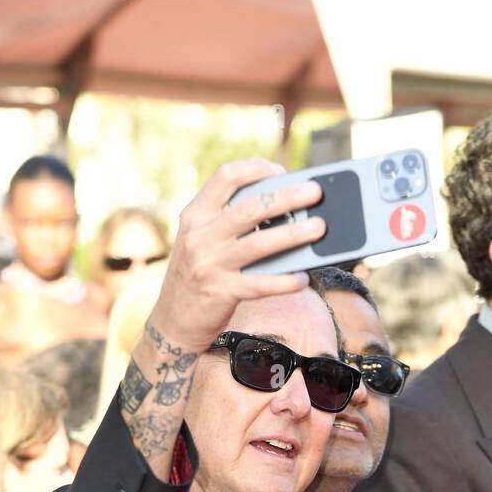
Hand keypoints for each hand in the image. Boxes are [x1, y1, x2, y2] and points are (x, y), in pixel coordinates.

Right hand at [148, 157, 326, 354]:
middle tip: (315, 192)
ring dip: (294, 234)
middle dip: (288, 197)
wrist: (172, 322)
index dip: (256, 168)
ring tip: (319, 228)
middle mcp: (200, 236)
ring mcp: (210, 265)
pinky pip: (261, 284)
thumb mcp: (200, 241)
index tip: (281, 171)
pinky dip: (286, 281)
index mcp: (195, 215)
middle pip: (251, 207)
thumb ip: (227, 223)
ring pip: (260, 243)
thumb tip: (279, 210)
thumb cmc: (196, 277)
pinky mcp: (221, 293)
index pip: (226, 176)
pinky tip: (303, 278)